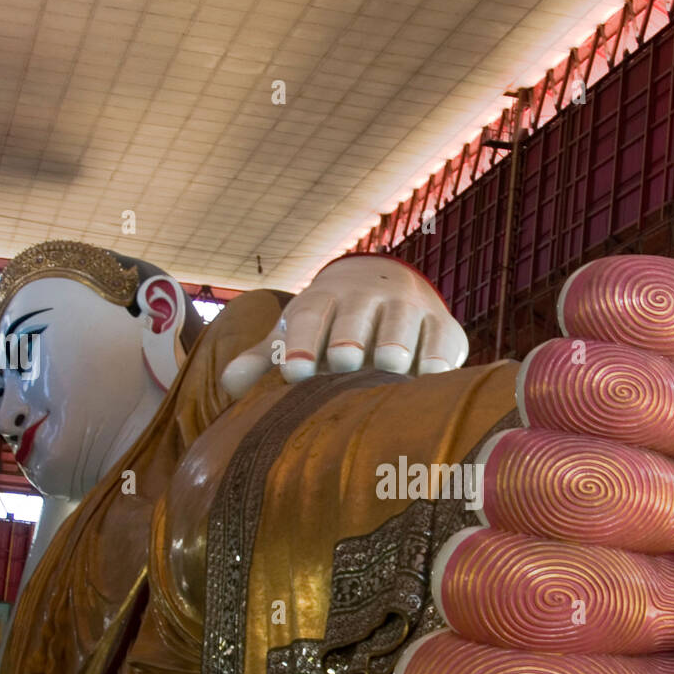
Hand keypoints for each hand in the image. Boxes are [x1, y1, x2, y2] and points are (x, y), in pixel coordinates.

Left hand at [220, 255, 468, 398]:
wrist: (391, 287)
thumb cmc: (332, 325)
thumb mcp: (297, 333)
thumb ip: (263, 358)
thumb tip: (230, 385)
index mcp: (324, 300)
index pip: (310, 315)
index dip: (301, 341)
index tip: (295, 371)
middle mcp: (367, 298)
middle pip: (356, 316)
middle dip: (349, 336)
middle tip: (343, 361)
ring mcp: (409, 309)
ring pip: (402, 322)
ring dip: (395, 342)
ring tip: (389, 365)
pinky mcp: (444, 327)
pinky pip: (442, 340)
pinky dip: (437, 356)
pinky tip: (431, 375)